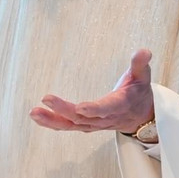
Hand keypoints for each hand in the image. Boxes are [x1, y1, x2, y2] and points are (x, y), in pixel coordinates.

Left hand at [30, 49, 154, 134]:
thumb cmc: (139, 93)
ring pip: (71, 124)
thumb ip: (140, 64)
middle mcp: (104, 118)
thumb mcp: (143, 77)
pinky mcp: (86, 125)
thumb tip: (144, 51)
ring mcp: (94, 124)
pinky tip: (37, 116)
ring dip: (52, 119)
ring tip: (34, 112)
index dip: (94, 109)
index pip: (106, 108)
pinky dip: (52, 123)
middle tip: (46, 99)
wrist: (141, 118)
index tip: (80, 107)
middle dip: (64, 109)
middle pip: (83, 117)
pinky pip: (67, 126)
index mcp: (120, 105)